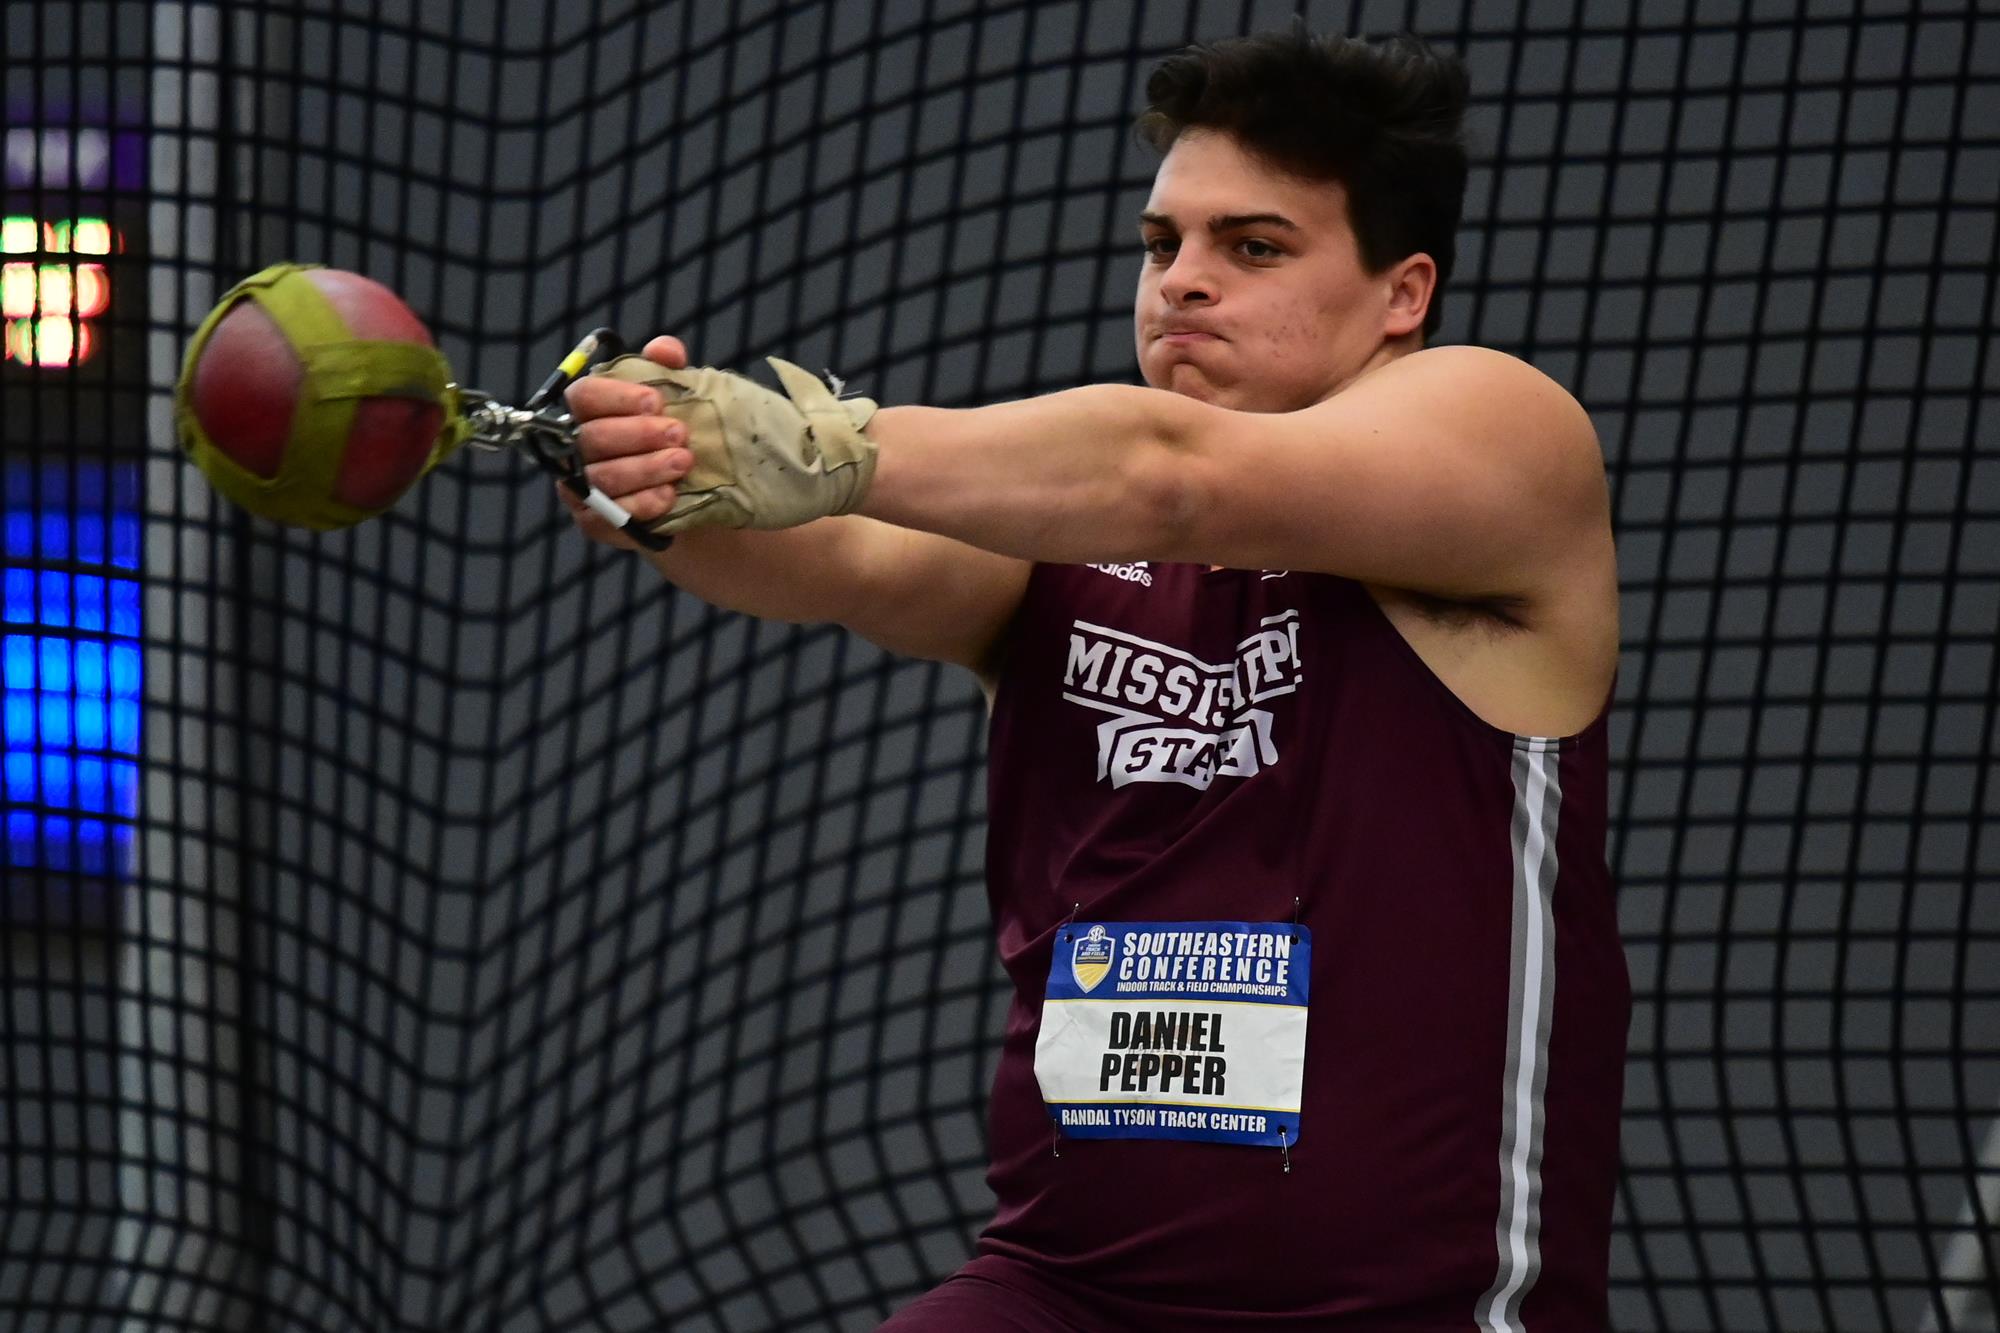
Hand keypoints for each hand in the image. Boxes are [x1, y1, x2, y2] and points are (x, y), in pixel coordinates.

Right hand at [557, 335, 696, 549]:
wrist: (691, 494)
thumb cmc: (672, 437)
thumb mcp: (675, 398)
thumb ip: (666, 369)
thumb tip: (667, 351)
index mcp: (588, 411)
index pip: (585, 396)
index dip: (617, 396)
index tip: (655, 401)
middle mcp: (575, 448)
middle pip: (593, 437)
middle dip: (638, 435)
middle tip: (678, 434)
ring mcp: (581, 487)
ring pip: (603, 477)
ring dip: (645, 469)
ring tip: (683, 463)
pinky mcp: (593, 522)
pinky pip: (609, 515)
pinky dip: (641, 504)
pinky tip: (668, 496)